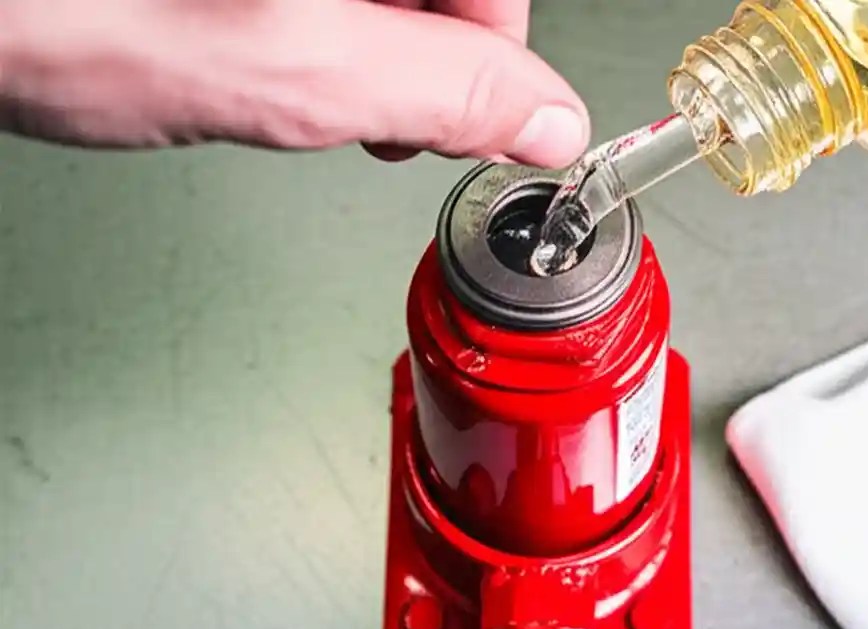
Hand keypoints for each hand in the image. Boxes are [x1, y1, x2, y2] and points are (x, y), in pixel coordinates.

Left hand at [0, 0, 588, 166]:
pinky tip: (260, 48)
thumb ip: (441, 91)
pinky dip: (313, 23)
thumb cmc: (64, 7)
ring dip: (368, 45)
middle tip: (367, 113)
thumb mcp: (290, 71)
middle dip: (425, 54)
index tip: (466, 120)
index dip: (493, 55)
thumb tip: (544, 118)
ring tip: (292, 77)